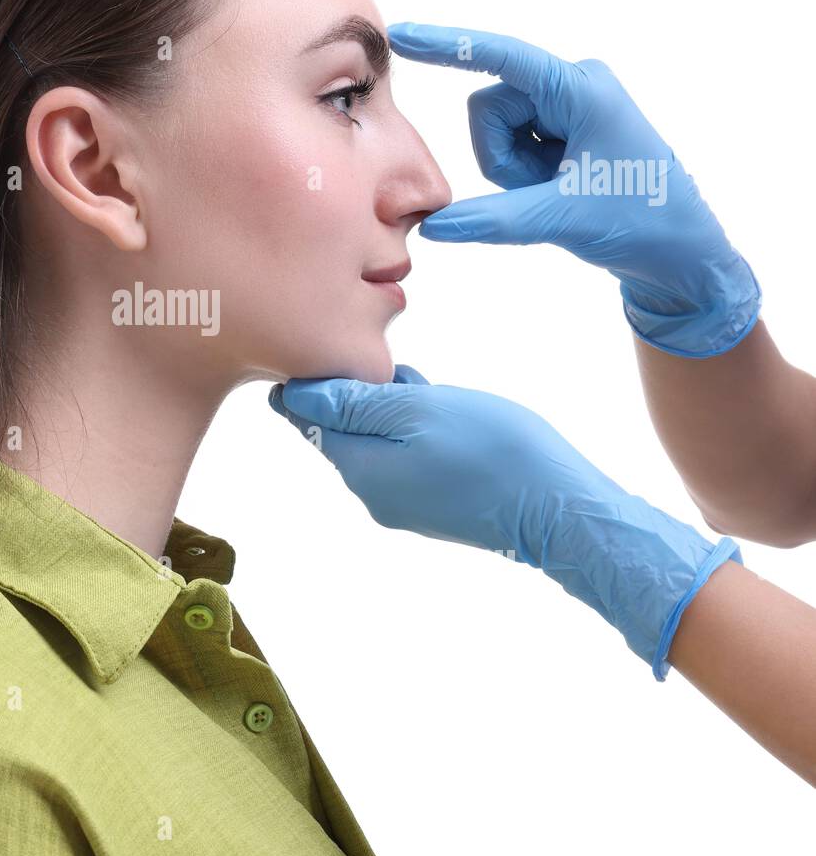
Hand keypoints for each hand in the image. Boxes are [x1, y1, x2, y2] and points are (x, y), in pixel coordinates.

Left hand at [269, 365, 741, 679]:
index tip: (341, 347)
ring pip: (377, 438)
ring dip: (391, 406)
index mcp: (359, 469)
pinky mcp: (433, 504)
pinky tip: (441, 407)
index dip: (316, 379)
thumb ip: (354, 404)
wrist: (561, 508)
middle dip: (358, 391)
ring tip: (420, 382)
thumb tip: (294, 396)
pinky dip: (414, 426)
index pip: (308, 419)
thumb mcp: (418, 410)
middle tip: (392, 363)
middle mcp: (371, 493)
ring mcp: (403, 503)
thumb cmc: (493, 450)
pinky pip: (405, 454)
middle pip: (341, 429)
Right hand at [388, 22, 759, 357]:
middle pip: (489, 107)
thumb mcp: (561, 220)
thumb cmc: (640, 223)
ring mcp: (566, 108)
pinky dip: (519, 174)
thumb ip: (492, 221)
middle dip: (501, 156)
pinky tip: (556, 190)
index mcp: (582, 89)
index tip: (401, 35)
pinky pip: (509, 144)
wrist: (680, 252)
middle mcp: (573, 86)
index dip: (449, 46)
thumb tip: (433, 228)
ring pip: (494, 129)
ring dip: (511, 169)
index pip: (503, 58)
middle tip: (544, 189)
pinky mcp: (562, 129)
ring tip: (555, 191)